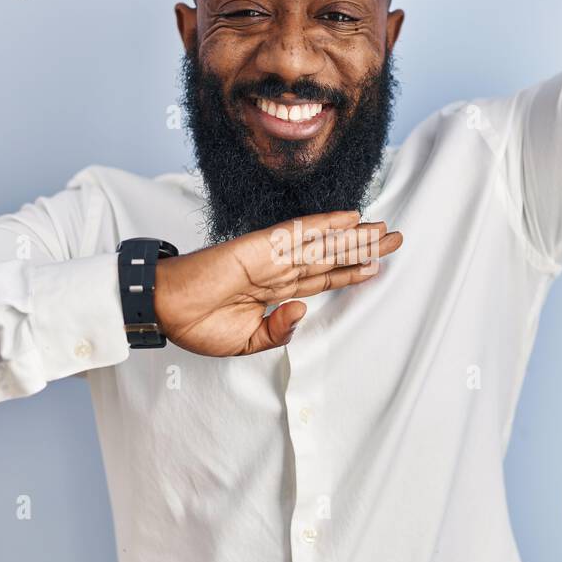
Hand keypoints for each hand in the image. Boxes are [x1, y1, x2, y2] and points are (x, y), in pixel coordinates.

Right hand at [152, 210, 401, 355]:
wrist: (165, 309)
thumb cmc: (196, 324)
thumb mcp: (246, 343)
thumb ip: (278, 331)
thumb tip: (303, 313)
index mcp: (275, 292)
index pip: (322, 279)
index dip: (350, 271)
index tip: (377, 265)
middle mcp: (278, 270)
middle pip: (330, 257)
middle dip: (364, 249)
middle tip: (396, 239)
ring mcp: (271, 256)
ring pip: (322, 244)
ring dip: (354, 236)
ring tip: (384, 229)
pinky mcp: (259, 247)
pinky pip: (298, 233)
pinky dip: (325, 224)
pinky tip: (350, 218)